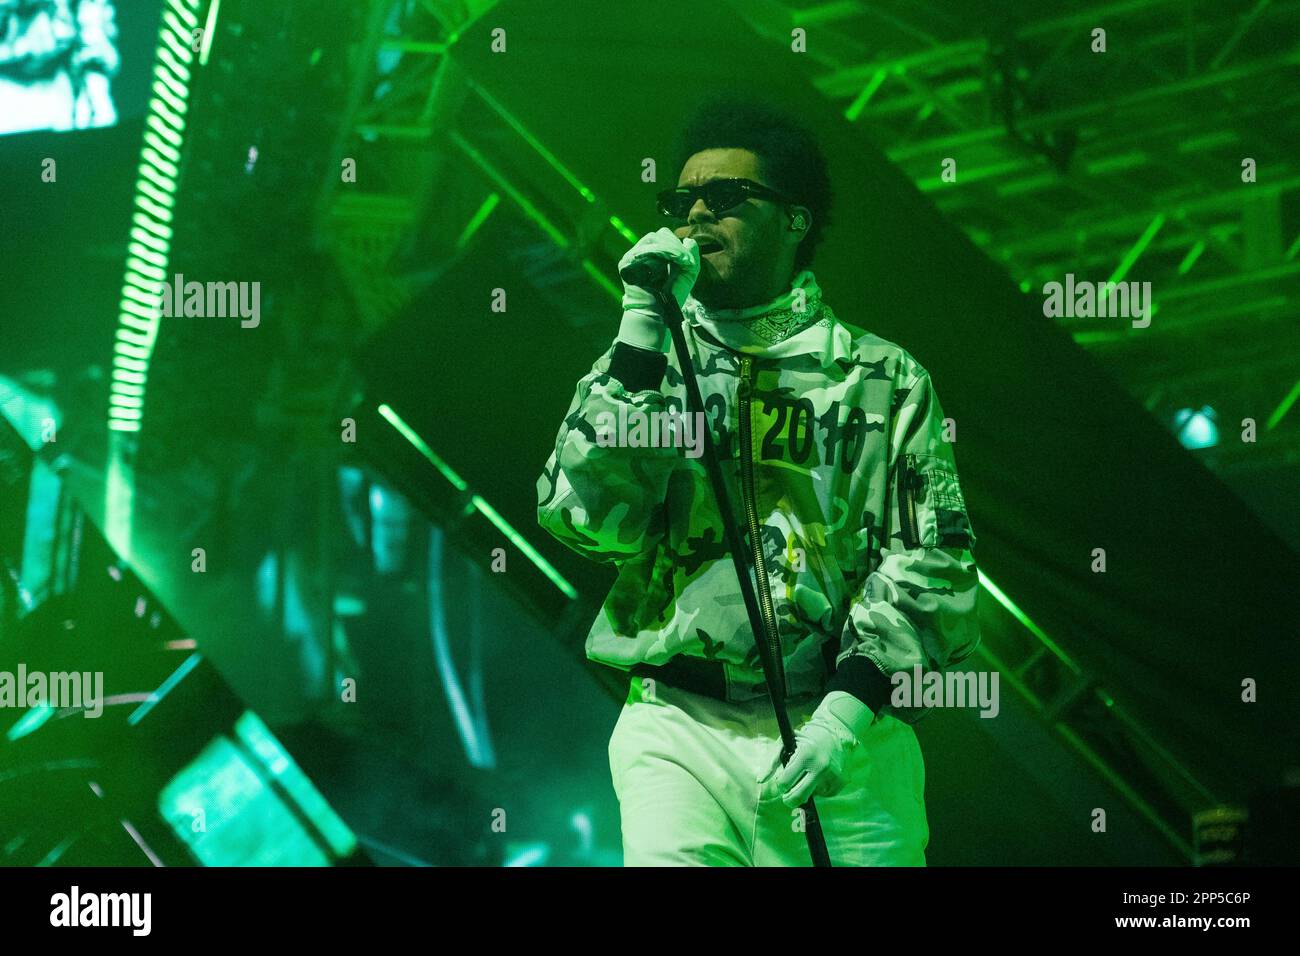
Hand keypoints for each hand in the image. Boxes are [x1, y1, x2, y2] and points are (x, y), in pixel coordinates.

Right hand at [616, 228, 700, 350]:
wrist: (658, 312)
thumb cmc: (672, 295)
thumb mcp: (688, 274)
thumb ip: (691, 256)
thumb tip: (688, 239)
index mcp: (656, 253)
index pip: (665, 237)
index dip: (677, 244)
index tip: (687, 259)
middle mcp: (643, 253)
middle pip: (657, 235)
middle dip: (673, 245)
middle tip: (684, 260)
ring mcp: (633, 257)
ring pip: (651, 240)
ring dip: (668, 248)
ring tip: (679, 260)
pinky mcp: (626, 264)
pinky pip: (642, 252)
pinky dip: (656, 254)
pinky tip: (665, 264)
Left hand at [776, 692, 874, 807]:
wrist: (833, 734)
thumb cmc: (804, 740)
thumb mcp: (785, 743)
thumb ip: (771, 762)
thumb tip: (760, 781)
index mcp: (805, 755)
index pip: (785, 782)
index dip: (780, 784)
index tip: (782, 781)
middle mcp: (820, 767)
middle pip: (798, 796)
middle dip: (789, 799)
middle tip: (787, 795)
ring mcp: (832, 775)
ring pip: (811, 796)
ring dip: (806, 790)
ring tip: (807, 776)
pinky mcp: (841, 782)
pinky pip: (824, 795)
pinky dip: (818, 789)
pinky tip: (818, 777)